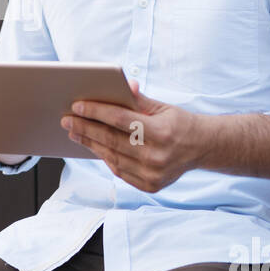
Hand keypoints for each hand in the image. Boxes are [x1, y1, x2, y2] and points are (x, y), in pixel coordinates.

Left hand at [60, 79, 205, 192]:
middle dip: (85, 129)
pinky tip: (92, 147)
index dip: (97, 112)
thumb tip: (122, 84)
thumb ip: (138, 99)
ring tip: (75, 133)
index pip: (121, 120)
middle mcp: (157, 156)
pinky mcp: (150, 185)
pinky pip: (120, 171)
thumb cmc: (179, 122)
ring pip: (112, 158)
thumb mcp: (162, 107)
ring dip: (90, 144)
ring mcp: (153, 174)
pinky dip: (104, 158)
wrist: (202, 148)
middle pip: (112, 141)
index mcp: (162, 132)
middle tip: (67, 120)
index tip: (77, 106)